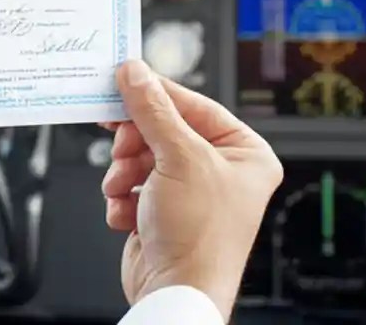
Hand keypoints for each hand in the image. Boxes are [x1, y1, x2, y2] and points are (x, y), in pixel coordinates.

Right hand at [100, 60, 282, 321]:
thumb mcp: (178, 158)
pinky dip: (123, 198)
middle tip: (121, 145)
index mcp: (244, 153)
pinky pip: (133, 186)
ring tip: (123, 188)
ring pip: (141, 157)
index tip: (124, 79)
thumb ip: (152, 111)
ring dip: (124, 173)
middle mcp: (221, 171)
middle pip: (162, 130)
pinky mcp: (163, 212)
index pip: (194, 105)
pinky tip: (128, 212)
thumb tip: (135, 73)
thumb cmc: (200, 236)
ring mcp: (191, 193)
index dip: (156, 94)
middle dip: (135, 144)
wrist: (177, 293)